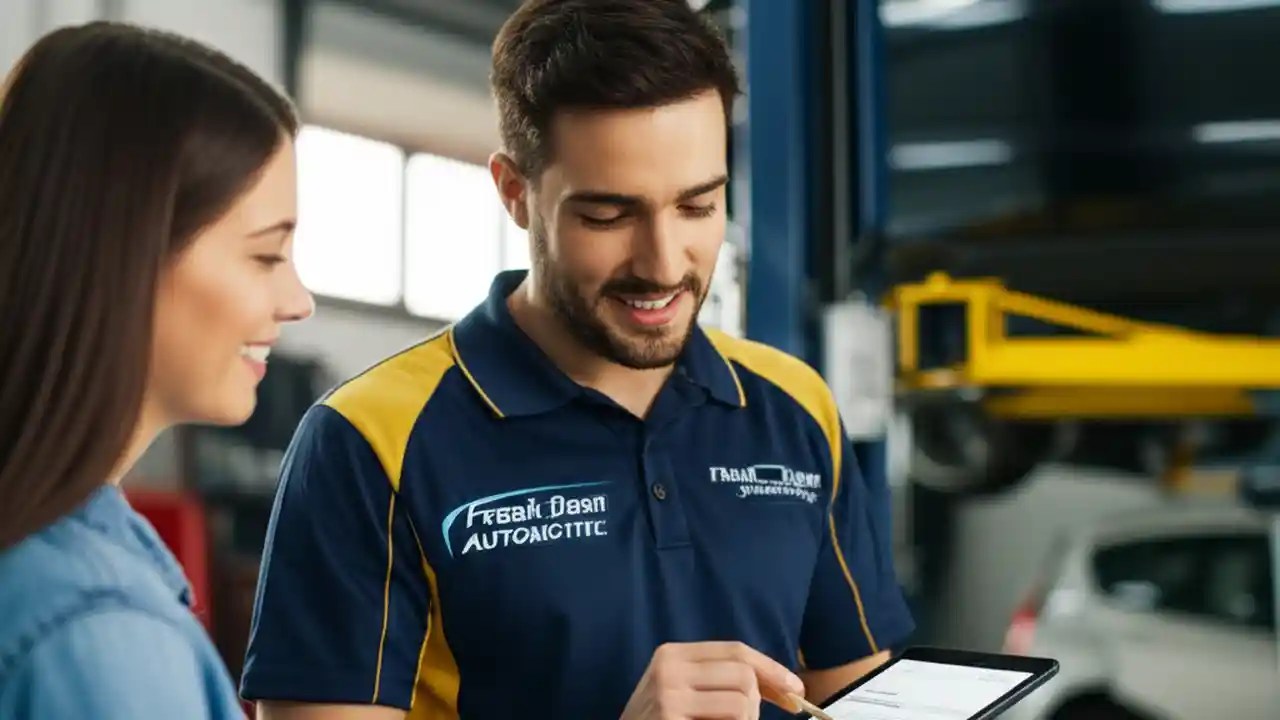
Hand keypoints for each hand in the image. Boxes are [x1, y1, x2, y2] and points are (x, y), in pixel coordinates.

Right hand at [619, 641, 806, 719]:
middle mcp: (668, 668)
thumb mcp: (682, 692)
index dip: (771, 669)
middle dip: (757, 702)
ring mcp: (668, 696)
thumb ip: (719, 680)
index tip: (795, 689)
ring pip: (741, 702)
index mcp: (672, 654)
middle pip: (742, 675)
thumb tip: (783, 684)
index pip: (736, 651)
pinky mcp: (671, 719)